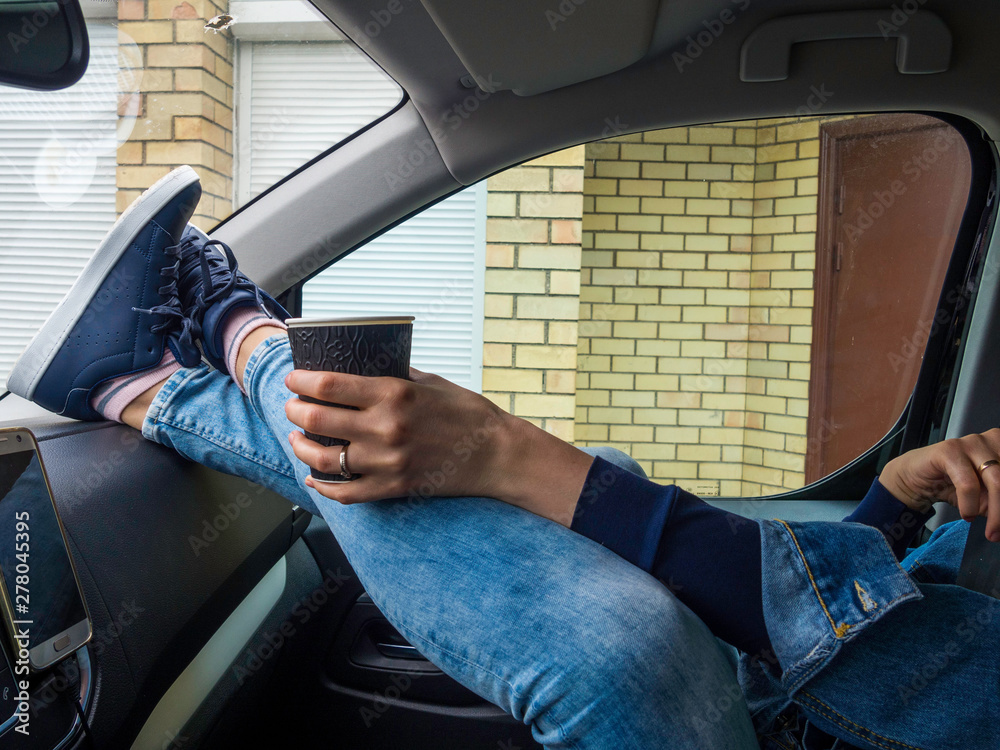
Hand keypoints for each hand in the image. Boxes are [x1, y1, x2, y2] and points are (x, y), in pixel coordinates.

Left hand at [283, 367, 593, 524]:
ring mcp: (388, 461)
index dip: (301, 381)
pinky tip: (314, 477)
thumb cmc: (467, 413)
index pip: (329, 385)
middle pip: (317, 419)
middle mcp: (385, 427)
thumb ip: (393, 375)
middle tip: (292, 407)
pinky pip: (346, 493)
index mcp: (394, 393)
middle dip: (295, 411)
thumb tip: (359, 368)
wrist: (497, 454)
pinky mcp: (394, 487)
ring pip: (324, 459)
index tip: (292, 379)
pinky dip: (323, 487)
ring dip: (302, 447)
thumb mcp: (430, 382)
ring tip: (297, 439)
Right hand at [879, 429, 999, 541]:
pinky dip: (970, 504)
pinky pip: (968, 483)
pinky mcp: (949, 450)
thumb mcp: (987, 499)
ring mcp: (972, 442)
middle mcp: (993, 439)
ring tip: (990, 531)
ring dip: (996, 513)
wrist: (913, 479)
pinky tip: (967, 514)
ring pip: (996, 481)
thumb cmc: (952, 484)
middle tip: (999, 533)